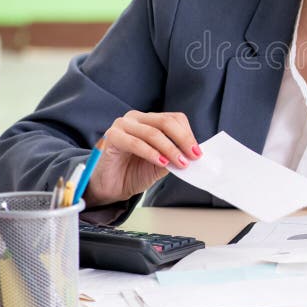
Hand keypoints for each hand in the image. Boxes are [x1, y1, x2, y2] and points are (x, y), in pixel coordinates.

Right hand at [84, 111, 200, 206]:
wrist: (110, 187)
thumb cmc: (133, 172)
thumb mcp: (160, 164)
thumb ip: (174, 155)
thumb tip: (193, 154)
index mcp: (150, 120)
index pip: (174, 119)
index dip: (188, 135)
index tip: (197, 152)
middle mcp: (136, 118)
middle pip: (166, 122)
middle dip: (183, 140)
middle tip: (192, 156)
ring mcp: (123, 125)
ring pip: (153, 132)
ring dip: (170, 149)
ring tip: (180, 163)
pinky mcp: (112, 136)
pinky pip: (136, 143)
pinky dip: (151, 153)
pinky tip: (161, 162)